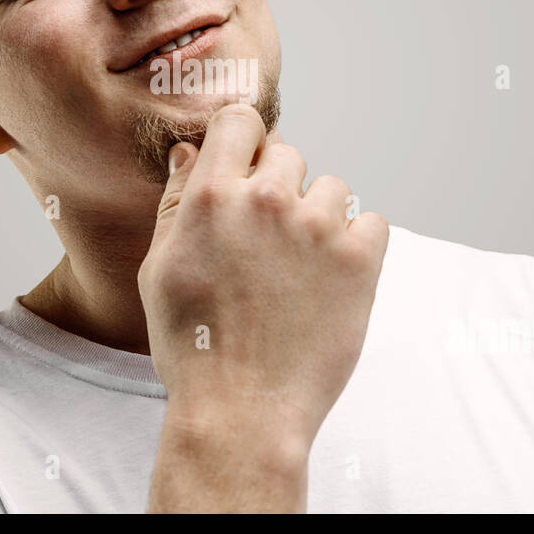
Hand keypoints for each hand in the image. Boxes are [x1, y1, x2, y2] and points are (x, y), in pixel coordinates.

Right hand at [139, 102, 389, 470]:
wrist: (241, 412)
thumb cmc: (193, 347)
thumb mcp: (161, 268)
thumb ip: (177, 202)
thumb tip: (190, 152)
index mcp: (211, 196)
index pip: (241, 121)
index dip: (244, 142)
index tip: (246, 169)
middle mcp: (265, 201)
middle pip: (288, 153)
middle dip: (279, 185)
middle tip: (268, 239)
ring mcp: (316, 229)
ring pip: (332, 187)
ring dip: (320, 215)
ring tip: (300, 266)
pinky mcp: (359, 261)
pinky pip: (373, 222)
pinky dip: (358, 244)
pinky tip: (331, 278)